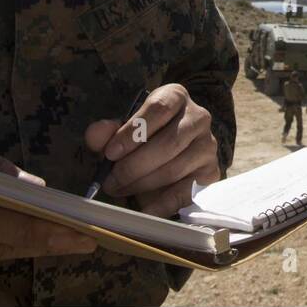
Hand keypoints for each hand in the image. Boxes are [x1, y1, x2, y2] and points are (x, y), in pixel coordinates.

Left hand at [84, 83, 219, 216]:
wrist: (173, 153)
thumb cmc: (145, 137)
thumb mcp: (124, 130)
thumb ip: (107, 131)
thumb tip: (95, 134)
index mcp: (175, 97)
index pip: (158, 110)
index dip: (132, 133)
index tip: (110, 153)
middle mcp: (198, 118)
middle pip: (168, 143)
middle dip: (133, 166)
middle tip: (111, 181)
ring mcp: (207, 146)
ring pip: (174, 169)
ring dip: (141, 184)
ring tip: (121, 190)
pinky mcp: (210, 173)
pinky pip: (185, 192)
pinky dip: (161, 204)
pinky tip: (143, 209)